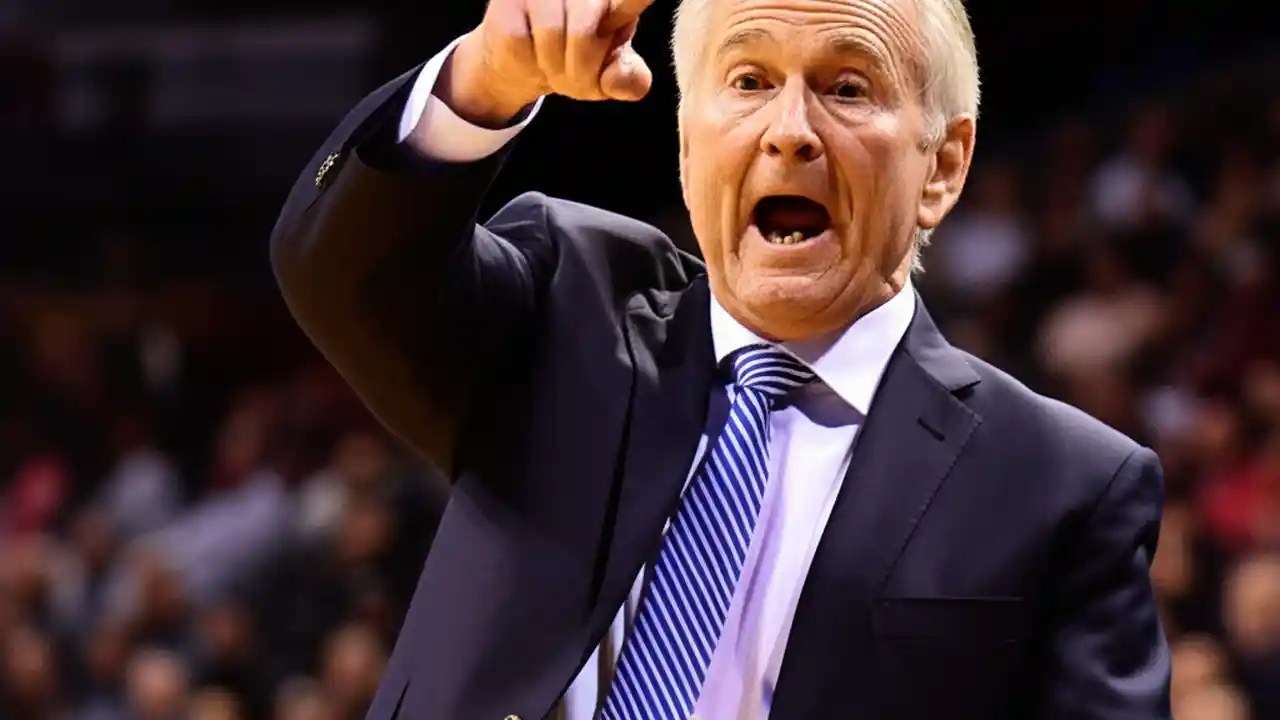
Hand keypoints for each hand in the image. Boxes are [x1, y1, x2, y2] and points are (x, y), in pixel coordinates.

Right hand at [443, 0, 655, 125]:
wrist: (526, 64)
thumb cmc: (576, 60)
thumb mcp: (608, 75)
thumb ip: (626, 80)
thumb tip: (622, 80)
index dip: (636, 0)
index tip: (635, 3)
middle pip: (584, 33)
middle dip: (581, 74)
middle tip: (576, 86)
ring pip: (551, 36)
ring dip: (553, 71)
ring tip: (554, 72)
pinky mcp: (508, 2)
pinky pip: (520, 42)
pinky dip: (527, 64)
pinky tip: (531, 57)